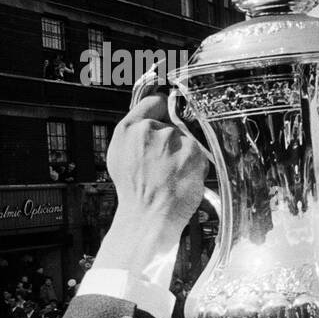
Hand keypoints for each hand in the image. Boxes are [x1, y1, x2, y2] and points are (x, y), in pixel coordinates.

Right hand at [96, 94, 206, 275]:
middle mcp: (151, 130)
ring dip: (183, 153)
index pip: (153, 101)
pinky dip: (194, 164)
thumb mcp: (119, 155)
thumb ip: (134, 131)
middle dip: (171, 140)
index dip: (162, 108)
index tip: (168, 110)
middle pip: (172, 123)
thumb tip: (152, 113)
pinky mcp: (193, 152)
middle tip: (162, 163)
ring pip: (186, 138)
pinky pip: (198, 152)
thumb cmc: (135, 191)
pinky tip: (182, 177)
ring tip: (170, 173)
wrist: (149, 216)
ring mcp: (174, 140)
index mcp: (129, 129)